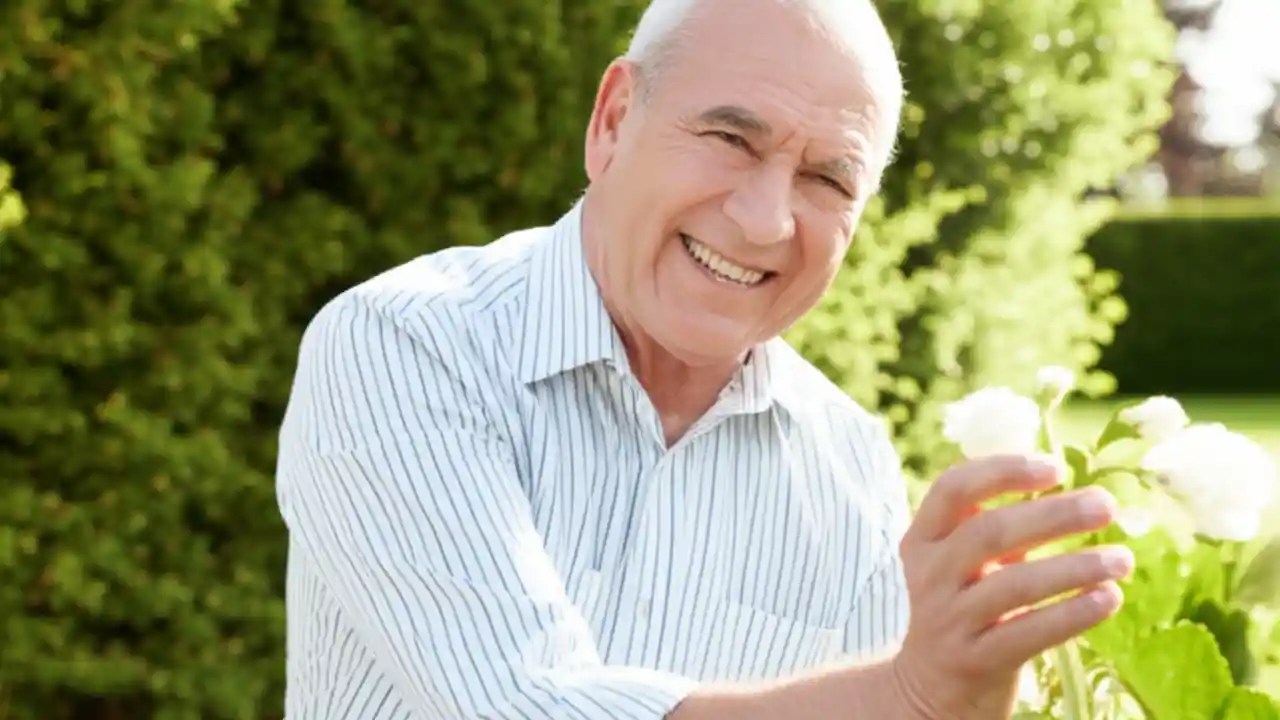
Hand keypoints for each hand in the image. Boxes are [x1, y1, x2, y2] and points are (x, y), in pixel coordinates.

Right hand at [888, 454, 1134, 719]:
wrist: (932, 685)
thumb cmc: (965, 605)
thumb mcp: (963, 560)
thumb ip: (1000, 525)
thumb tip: (1073, 489)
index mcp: (924, 538)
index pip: (953, 488)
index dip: (1003, 471)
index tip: (1055, 467)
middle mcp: (929, 575)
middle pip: (989, 532)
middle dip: (1053, 515)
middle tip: (1105, 505)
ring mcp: (949, 619)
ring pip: (1014, 585)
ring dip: (1074, 567)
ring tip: (1122, 558)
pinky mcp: (975, 660)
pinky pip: (1029, 632)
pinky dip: (1072, 613)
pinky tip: (1108, 598)